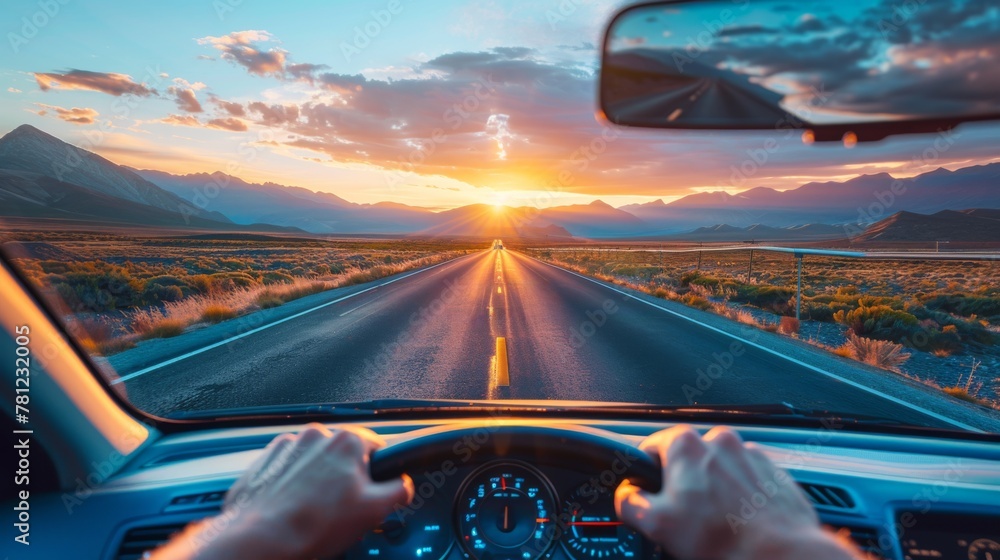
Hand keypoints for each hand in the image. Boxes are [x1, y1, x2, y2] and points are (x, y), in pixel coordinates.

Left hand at [151, 423, 413, 559]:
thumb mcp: (374, 511)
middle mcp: (316, 435)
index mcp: (347, 441)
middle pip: (343, 454)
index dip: (378, 470)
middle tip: (342, 507)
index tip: (373, 487)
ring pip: (313, 460)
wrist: (263, 539)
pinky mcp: (264, 461)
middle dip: (345, 476)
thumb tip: (403, 485)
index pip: (377, 446)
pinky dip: (291, 482)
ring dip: (316, 478)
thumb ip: (398, 490)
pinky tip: (293, 506)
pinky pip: (287, 468)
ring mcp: (287, 446)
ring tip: (313, 510)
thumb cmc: (314, 525)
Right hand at [615, 425, 860, 559]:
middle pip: (686, 460)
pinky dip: (740, 497)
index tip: (649, 495)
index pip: (649, 448)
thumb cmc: (723, 539)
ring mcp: (750, 455)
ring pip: (718, 470)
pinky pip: (747, 480)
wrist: (781, 553)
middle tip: (685, 517)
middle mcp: (719, 440)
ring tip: (717, 522)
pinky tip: (739, 521)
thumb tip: (626, 494)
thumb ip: (629, 501)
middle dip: (682, 485)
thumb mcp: (656, 524)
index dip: (644, 475)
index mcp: (686, 444)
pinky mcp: (773, 473)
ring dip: (714, 490)